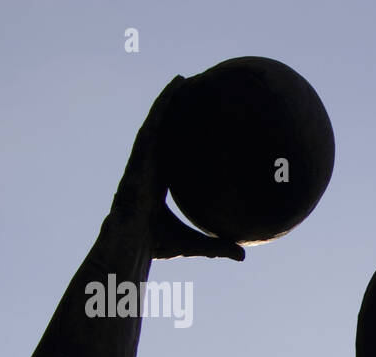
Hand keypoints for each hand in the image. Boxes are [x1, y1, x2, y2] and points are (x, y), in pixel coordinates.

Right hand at [107, 76, 243, 261]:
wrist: (130, 245)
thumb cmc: (157, 247)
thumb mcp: (195, 245)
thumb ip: (218, 247)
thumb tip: (244, 256)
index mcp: (158, 184)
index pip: (171, 156)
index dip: (180, 139)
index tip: (193, 126)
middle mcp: (149, 168)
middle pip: (163, 133)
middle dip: (173, 111)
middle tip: (189, 91)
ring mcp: (142, 162)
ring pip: (155, 125)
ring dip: (167, 102)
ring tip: (182, 81)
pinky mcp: (139, 159)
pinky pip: (152, 129)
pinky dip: (160, 110)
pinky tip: (172, 93)